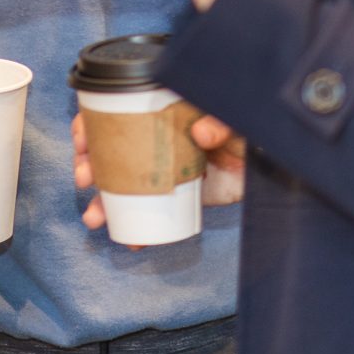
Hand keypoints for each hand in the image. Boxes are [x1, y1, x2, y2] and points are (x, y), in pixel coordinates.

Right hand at [72, 112, 248, 240]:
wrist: (271, 161)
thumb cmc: (250, 128)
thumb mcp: (234, 117)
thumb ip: (220, 120)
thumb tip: (199, 132)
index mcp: (159, 111)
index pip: (115, 111)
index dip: (91, 124)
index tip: (81, 140)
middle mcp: (153, 139)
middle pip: (108, 150)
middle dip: (88, 164)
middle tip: (83, 176)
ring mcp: (161, 170)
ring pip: (120, 185)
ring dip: (101, 202)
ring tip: (93, 217)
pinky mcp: (175, 197)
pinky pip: (147, 214)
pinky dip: (136, 231)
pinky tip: (130, 242)